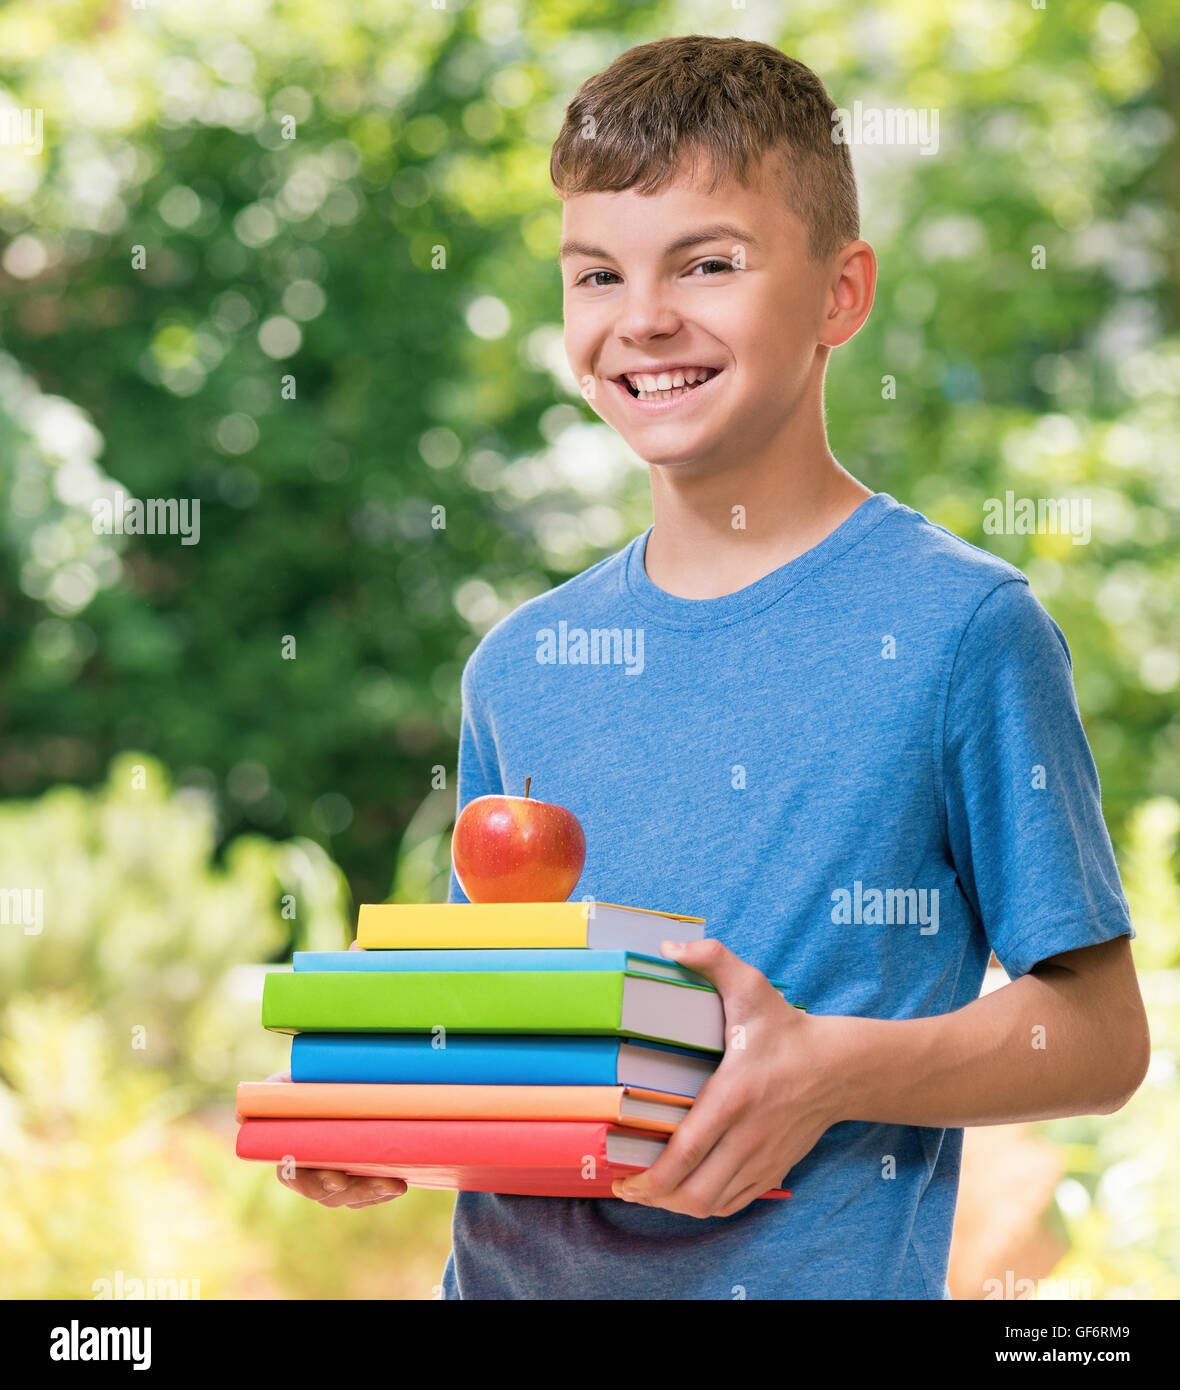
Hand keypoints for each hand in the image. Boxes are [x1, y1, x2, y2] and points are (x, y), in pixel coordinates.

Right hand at [262, 1069, 406, 1207]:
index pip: (295, 1177)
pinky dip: (384, 1190)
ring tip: (396, 1184)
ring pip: (351, 1196)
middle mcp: (312, 1172)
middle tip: (381, 1183)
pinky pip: (370, 1192)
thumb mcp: (293, 1081)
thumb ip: (273, 1095)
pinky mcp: (360, 1174)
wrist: (338, 1082)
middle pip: (328, 1193)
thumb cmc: (308, 1082)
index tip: (335, 1178)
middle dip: (352, 1191)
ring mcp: (337, 1177)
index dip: (313, 1182)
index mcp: (290, 1153)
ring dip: (373, 1193)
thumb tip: (242, 1116)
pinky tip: (400, 1182)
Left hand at [611, 938, 846, 1217]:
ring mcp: (763, 1158)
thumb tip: (670, 947)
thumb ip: (712, 959)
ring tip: (651, 1193)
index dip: (650, 1178)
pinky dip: (706, 1205)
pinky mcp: (774, 1169)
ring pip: (712, 1205)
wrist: (841, 1067)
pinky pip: (734, 1203)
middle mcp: (747, 1136)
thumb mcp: (752, 986)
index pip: (686, 1153)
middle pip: (694, 1194)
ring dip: (677, 1206)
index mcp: (734, 1096)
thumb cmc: (788, 1029)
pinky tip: (687, 1191)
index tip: (622, 1179)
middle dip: (655, 1200)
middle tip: (629, 1188)